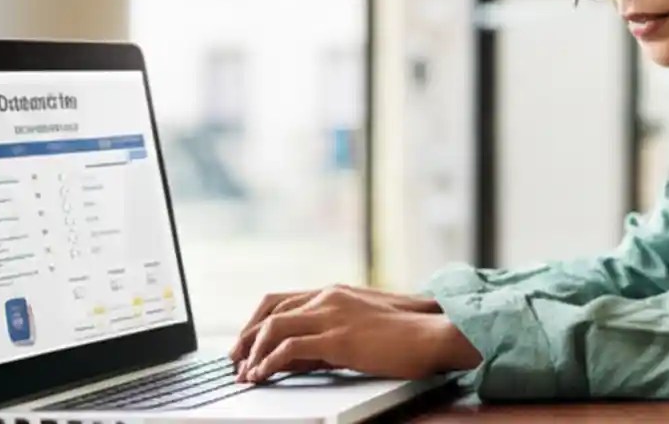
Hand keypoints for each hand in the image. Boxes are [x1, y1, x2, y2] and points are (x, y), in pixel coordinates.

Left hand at [232, 285, 480, 382]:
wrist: (433, 334)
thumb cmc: (406, 334)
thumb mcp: (361, 326)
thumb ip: (329, 334)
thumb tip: (298, 355)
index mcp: (334, 291)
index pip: (281, 300)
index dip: (257, 322)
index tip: (245, 344)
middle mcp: (328, 297)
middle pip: (270, 310)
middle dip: (247, 337)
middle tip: (235, 361)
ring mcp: (332, 315)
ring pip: (274, 327)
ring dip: (253, 353)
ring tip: (246, 374)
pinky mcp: (338, 338)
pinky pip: (289, 349)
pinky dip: (268, 363)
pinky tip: (262, 377)